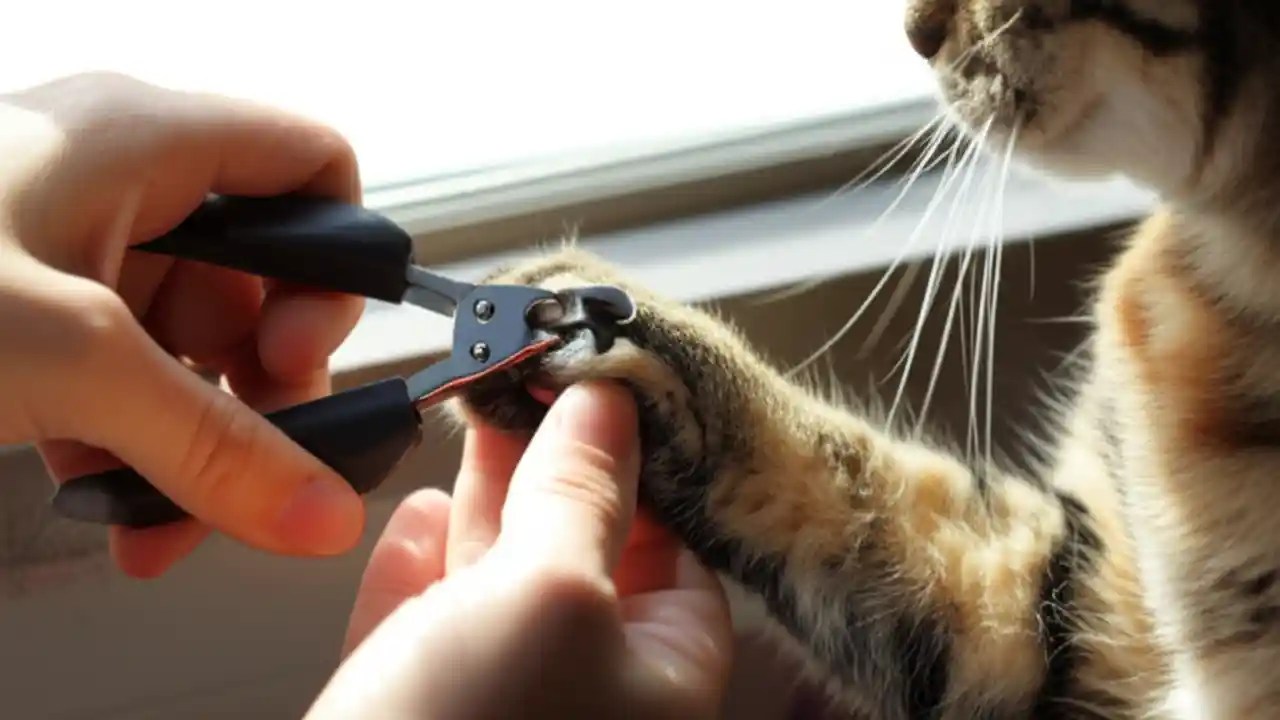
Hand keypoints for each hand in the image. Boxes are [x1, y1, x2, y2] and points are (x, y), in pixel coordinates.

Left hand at [0, 72, 365, 576]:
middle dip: (260, 384)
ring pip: (191, 341)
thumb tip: (320, 510)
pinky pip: (127, 375)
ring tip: (161, 512)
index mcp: (143, 139)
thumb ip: (212, 445)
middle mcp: (118, 182)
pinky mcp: (34, 311)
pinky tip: (108, 502)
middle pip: (259, 276)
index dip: (334, 263)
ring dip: (195, 438)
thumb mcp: (66, 364)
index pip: (312, 168)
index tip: (302, 356)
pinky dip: (133, 445)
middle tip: (245, 455)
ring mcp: (72, 248)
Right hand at [309, 382, 733, 718]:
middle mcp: (589, 696)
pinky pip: (424, 631)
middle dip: (552, 466)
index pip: (673, 546)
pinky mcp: (412, 719)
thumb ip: (585, 497)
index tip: (597, 383)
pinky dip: (421, 570)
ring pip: (498, 587)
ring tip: (475, 420)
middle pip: (582, 554)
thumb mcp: (550, 597)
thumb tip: (607, 400)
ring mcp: (498, 708)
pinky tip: (420, 517)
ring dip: (487, 504)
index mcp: (658, 674)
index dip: (635, 461)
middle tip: (527, 378)